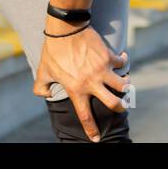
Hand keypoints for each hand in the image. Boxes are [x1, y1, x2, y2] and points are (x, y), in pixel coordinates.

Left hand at [33, 19, 129, 141]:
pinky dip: (124, 61)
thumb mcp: (43, 70)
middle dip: (121, 107)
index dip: (92, 131)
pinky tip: (123, 58)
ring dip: (126, 86)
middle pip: (114, 103)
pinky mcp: (108, 56)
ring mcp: (102, 70)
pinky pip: (122, 62)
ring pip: (123, 85)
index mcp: (76, 90)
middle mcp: (92, 83)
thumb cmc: (53, 50)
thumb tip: (44, 95)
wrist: (65, 29)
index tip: (96, 139)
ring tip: (126, 84)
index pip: (85, 116)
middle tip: (122, 106)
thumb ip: (41, 86)